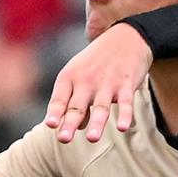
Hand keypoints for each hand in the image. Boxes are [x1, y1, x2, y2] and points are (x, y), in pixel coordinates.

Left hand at [45, 24, 151, 143]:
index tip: (51, 125)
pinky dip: (125, 115)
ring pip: (101, 106)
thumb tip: (77, 127)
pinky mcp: (126, 84)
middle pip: (77, 106)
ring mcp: (107, 83)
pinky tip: (123, 127)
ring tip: (92, 139)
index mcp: (70, 78)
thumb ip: (74, 101)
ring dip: (96, 122)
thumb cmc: (96, 62)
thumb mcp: (78, 75)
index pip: (59, 99)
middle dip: (70, 122)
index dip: (55, 112)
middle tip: (64, 138)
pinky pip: (126, 103)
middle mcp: (86, 80)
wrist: (125, 38)